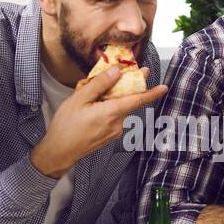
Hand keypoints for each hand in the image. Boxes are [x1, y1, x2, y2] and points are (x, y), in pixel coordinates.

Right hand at [30, 67, 167, 178]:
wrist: (59, 151)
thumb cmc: (66, 125)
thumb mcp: (79, 99)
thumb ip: (99, 84)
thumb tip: (116, 71)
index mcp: (111, 113)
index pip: (137, 100)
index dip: (151, 93)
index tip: (164, 87)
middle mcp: (117, 124)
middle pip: (127, 101)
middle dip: (124, 88)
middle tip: (119, 73)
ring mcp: (114, 132)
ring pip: (119, 109)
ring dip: (112, 99)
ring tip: (92, 96)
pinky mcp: (110, 136)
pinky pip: (114, 117)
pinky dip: (108, 108)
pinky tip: (93, 107)